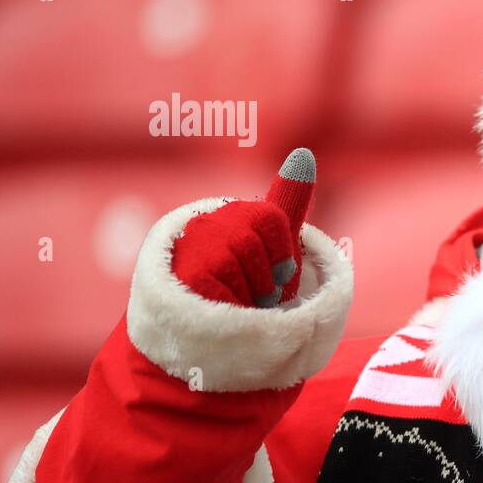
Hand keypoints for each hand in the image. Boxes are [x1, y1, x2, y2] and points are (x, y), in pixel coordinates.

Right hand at [171, 148, 316, 307]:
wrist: (213, 329)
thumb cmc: (252, 283)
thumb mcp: (276, 243)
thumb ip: (289, 201)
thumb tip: (304, 153)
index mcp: (234, 213)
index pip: (269, 217)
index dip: (282, 252)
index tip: (279, 272)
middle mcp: (205, 224)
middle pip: (250, 241)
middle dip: (265, 277)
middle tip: (260, 294)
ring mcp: (189, 250)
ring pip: (233, 261)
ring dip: (251, 293)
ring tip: (243, 303)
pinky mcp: (178, 278)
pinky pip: (218, 286)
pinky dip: (232, 305)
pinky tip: (225, 310)